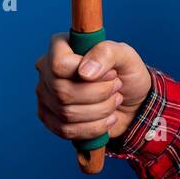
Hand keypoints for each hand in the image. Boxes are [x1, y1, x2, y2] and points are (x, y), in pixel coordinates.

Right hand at [35, 34, 152, 143]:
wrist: (133, 102)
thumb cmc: (126, 74)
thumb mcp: (125, 56)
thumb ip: (106, 53)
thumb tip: (84, 72)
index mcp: (61, 47)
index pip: (59, 65)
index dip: (89, 73)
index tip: (111, 73)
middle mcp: (47, 72)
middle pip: (63, 92)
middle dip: (100, 94)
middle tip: (116, 86)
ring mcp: (46, 97)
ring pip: (66, 113)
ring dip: (101, 110)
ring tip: (114, 100)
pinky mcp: (51, 120)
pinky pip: (66, 131)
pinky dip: (94, 127)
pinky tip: (108, 118)